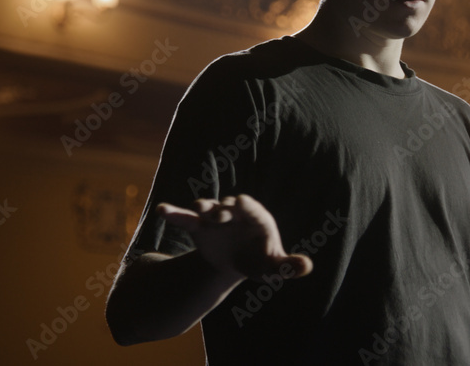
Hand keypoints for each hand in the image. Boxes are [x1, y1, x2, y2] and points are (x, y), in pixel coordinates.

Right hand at [158, 194, 312, 282]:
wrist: (236, 262)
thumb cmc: (260, 261)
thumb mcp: (273, 267)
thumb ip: (288, 266)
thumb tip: (306, 267)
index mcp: (256, 218)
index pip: (251, 208)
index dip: (246, 206)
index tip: (240, 202)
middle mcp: (235, 213)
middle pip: (228, 207)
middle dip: (223, 210)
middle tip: (218, 216)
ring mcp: (216, 217)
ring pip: (207, 208)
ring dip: (202, 208)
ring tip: (196, 210)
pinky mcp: (199, 226)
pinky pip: (186, 218)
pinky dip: (175, 213)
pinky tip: (162, 210)